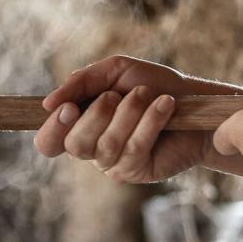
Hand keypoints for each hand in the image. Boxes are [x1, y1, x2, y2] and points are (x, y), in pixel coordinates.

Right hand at [34, 55, 218, 182]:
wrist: (195, 101)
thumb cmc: (152, 85)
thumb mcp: (114, 71)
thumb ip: (80, 82)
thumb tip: (47, 104)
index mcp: (80, 125)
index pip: (48, 142)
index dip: (52, 129)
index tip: (69, 108)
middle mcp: (93, 149)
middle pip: (75, 144)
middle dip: (97, 114)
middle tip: (116, 95)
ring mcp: (115, 163)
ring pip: (107, 144)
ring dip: (129, 112)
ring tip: (147, 94)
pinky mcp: (139, 170)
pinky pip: (135, 147)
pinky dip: (150, 120)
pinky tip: (165, 105)